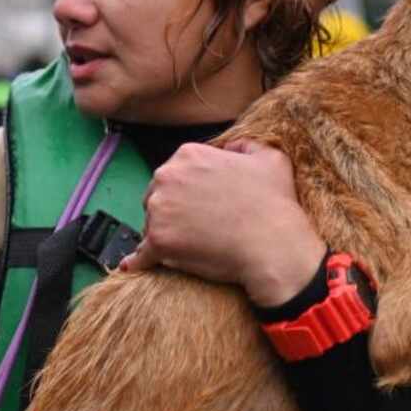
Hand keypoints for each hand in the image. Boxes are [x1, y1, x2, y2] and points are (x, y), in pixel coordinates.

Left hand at [118, 140, 325, 306]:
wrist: (273, 245)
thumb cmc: (274, 204)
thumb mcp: (269, 158)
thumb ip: (245, 146)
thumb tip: (232, 148)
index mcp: (189, 155)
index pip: (173, 172)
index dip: (186, 191)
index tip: (199, 205)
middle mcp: (167, 177)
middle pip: (157, 195)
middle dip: (171, 209)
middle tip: (196, 226)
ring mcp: (160, 210)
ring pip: (150, 223)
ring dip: (164, 233)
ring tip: (189, 245)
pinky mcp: (158, 242)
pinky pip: (141, 254)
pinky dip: (139, 260)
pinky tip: (136, 264)